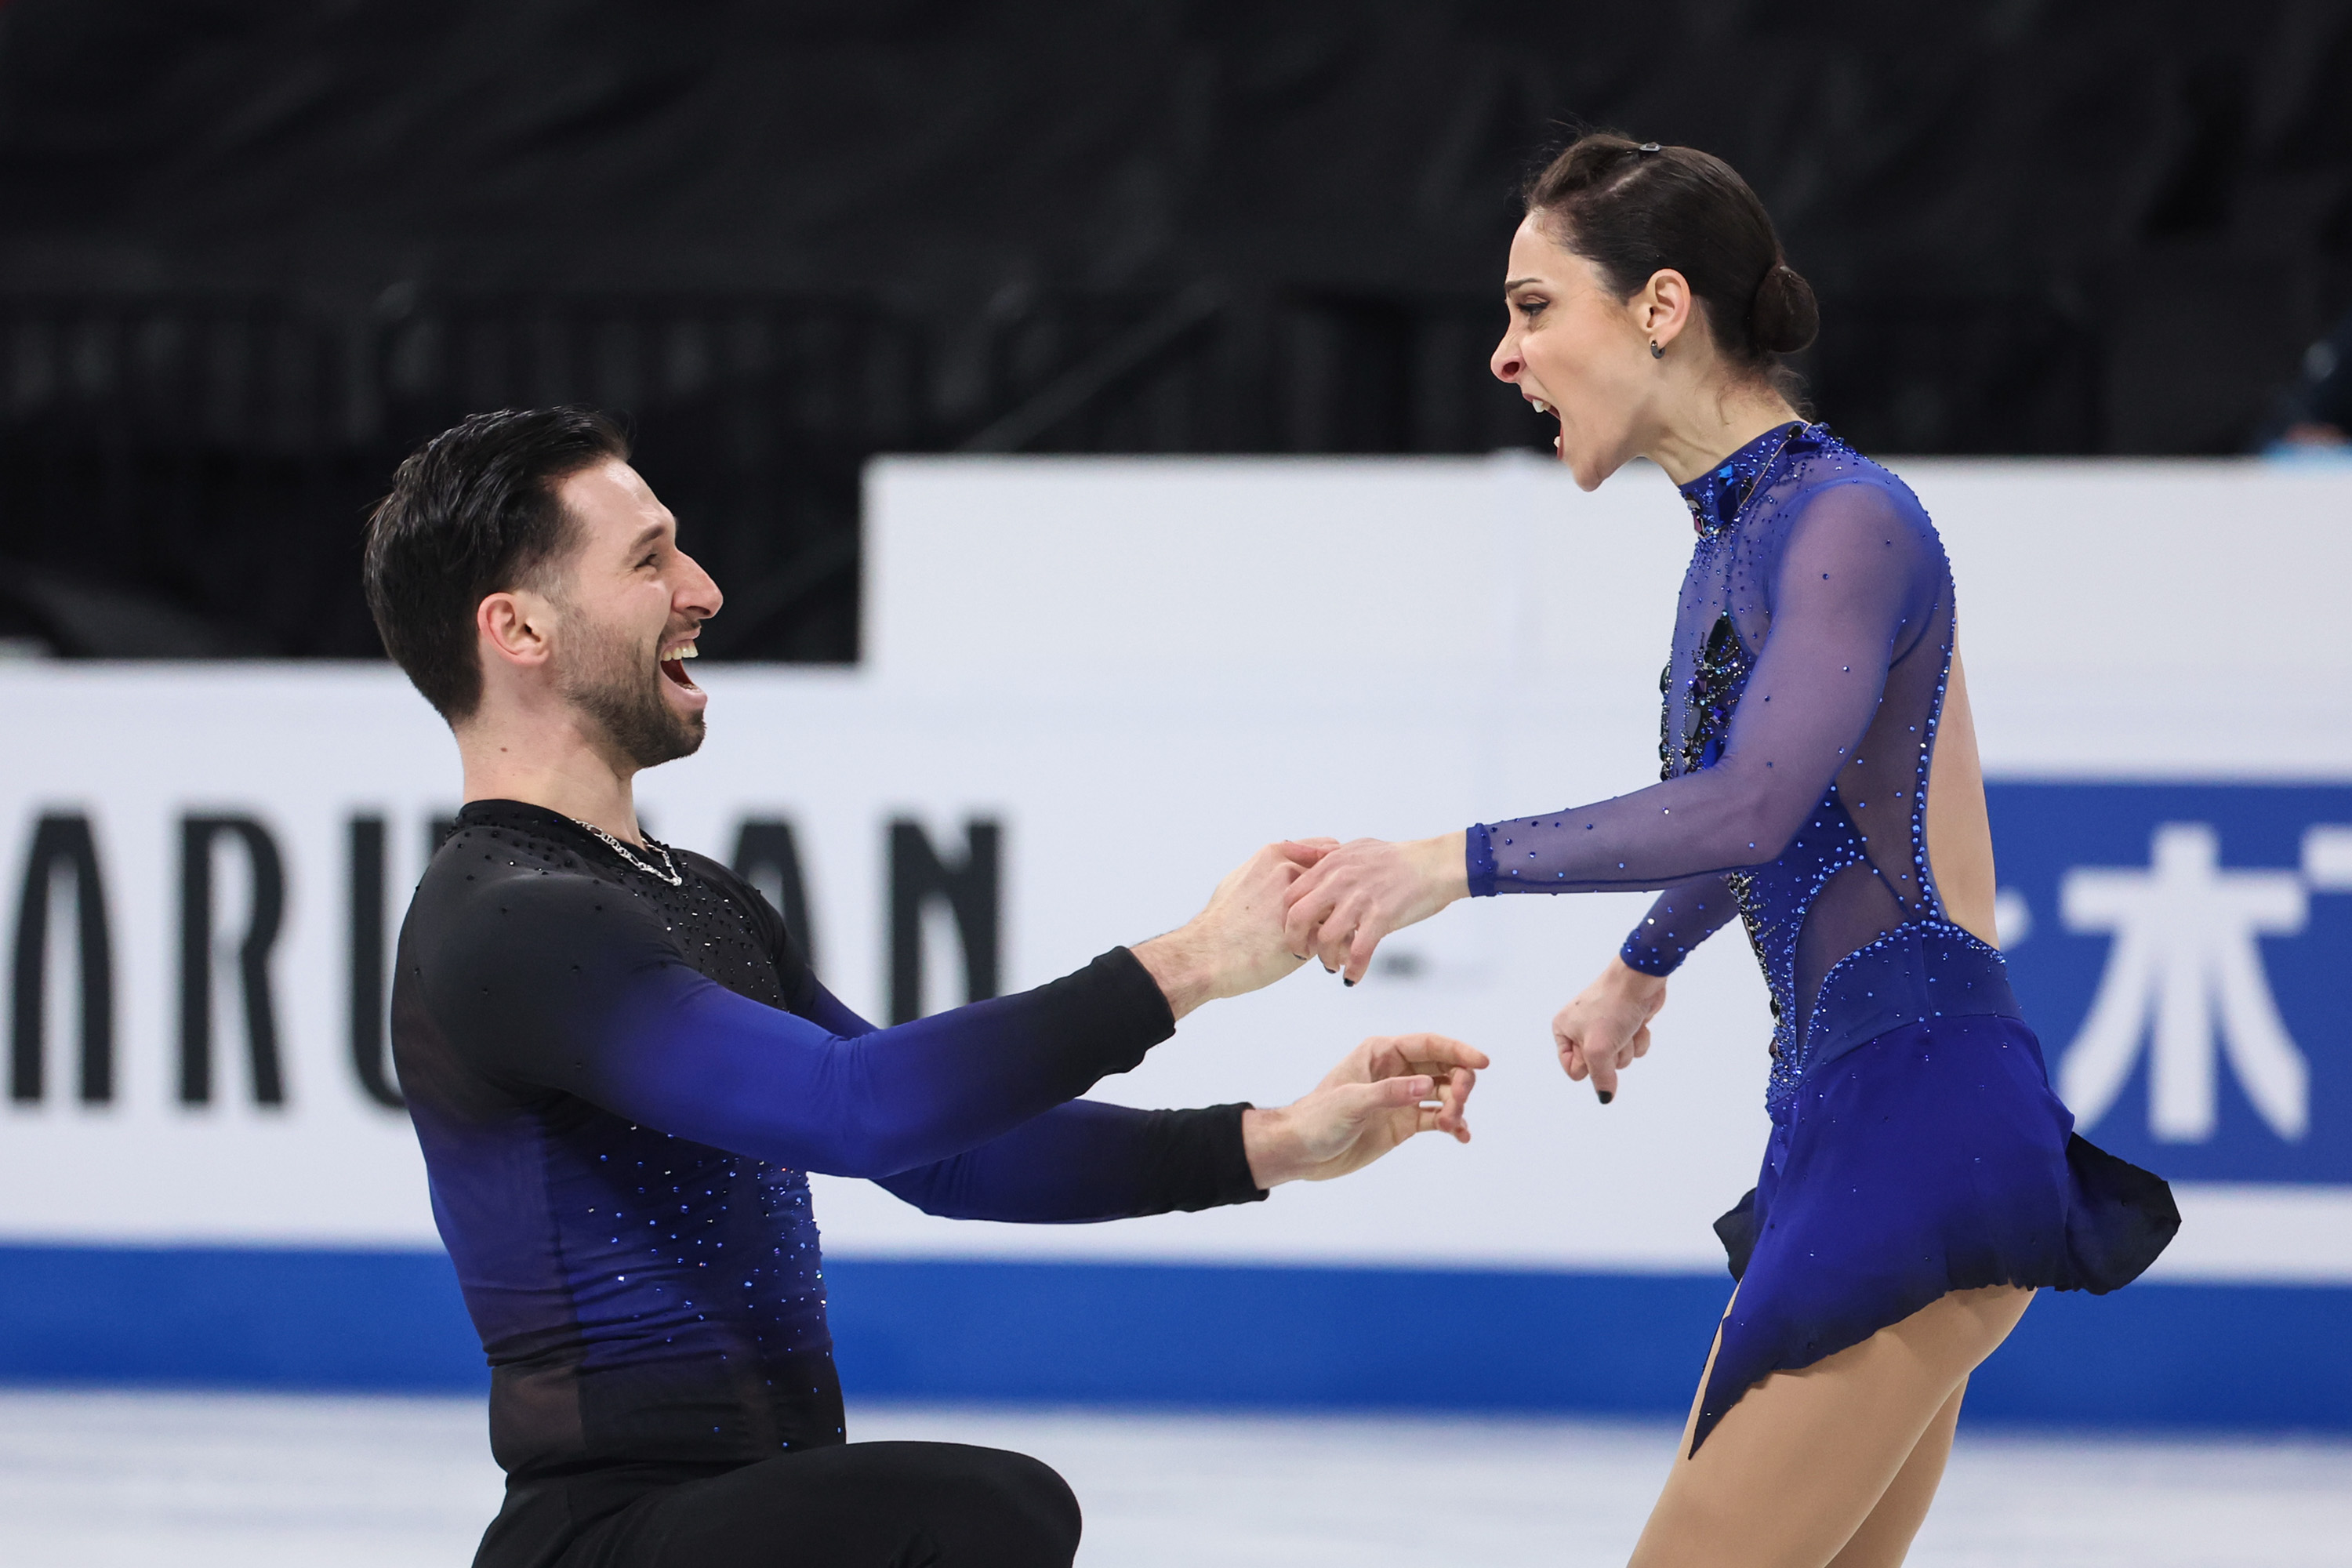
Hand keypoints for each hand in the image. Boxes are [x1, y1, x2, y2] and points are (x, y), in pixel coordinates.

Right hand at [1132, 840, 1338, 1019]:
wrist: (1206, 956)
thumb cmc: (1220, 923)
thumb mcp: (1240, 880)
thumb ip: (1267, 869)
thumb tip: (1282, 864)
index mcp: (1274, 854)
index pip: (1327, 851)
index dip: (1337, 871)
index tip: (1339, 886)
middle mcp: (1290, 872)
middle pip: (1339, 877)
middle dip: (1348, 895)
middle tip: (1352, 912)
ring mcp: (1300, 901)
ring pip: (1343, 905)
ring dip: (1348, 920)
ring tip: (1345, 938)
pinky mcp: (1307, 932)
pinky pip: (1341, 936)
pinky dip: (1342, 945)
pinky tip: (1335, 957)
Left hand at [1242, 1033, 1487, 1186]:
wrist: (1301, 1150)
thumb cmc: (1317, 1118)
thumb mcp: (1351, 1102)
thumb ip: (1390, 1093)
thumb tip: (1427, 1086)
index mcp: (1380, 1053)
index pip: (1428, 1044)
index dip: (1458, 1050)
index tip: (1482, 1062)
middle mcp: (1395, 1071)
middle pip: (1443, 1067)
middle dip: (1460, 1082)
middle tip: (1458, 1104)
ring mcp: (1402, 1097)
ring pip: (1444, 1092)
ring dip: (1456, 1106)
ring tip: (1452, 1125)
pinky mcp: (1404, 1122)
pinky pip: (1438, 1117)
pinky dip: (1453, 1124)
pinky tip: (1461, 1136)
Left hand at [1280, 832, 1467, 984]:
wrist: (1435, 863)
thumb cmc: (1396, 857)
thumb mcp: (1354, 847)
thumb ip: (1323, 854)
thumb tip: (1292, 850)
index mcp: (1330, 865)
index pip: (1291, 896)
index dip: (1288, 919)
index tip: (1297, 933)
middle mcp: (1340, 880)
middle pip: (1298, 917)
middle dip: (1297, 943)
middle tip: (1304, 955)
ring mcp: (1360, 899)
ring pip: (1326, 939)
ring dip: (1326, 959)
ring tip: (1333, 966)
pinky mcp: (1382, 916)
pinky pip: (1359, 951)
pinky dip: (1353, 970)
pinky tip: (1353, 978)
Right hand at [1553, 957, 1666, 1103]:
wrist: (1638, 979)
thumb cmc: (1611, 1008)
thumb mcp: (1598, 1049)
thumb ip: (1600, 1078)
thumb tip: (1605, 1097)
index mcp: (1563, 1030)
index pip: (1574, 1070)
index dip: (1589, 1064)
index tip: (1594, 1046)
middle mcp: (1581, 1029)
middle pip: (1600, 1066)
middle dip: (1612, 1054)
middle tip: (1613, 1033)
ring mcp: (1604, 1027)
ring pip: (1619, 1059)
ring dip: (1627, 1046)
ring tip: (1626, 1026)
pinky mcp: (1625, 1025)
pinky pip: (1633, 1048)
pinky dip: (1638, 1039)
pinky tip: (1638, 1023)